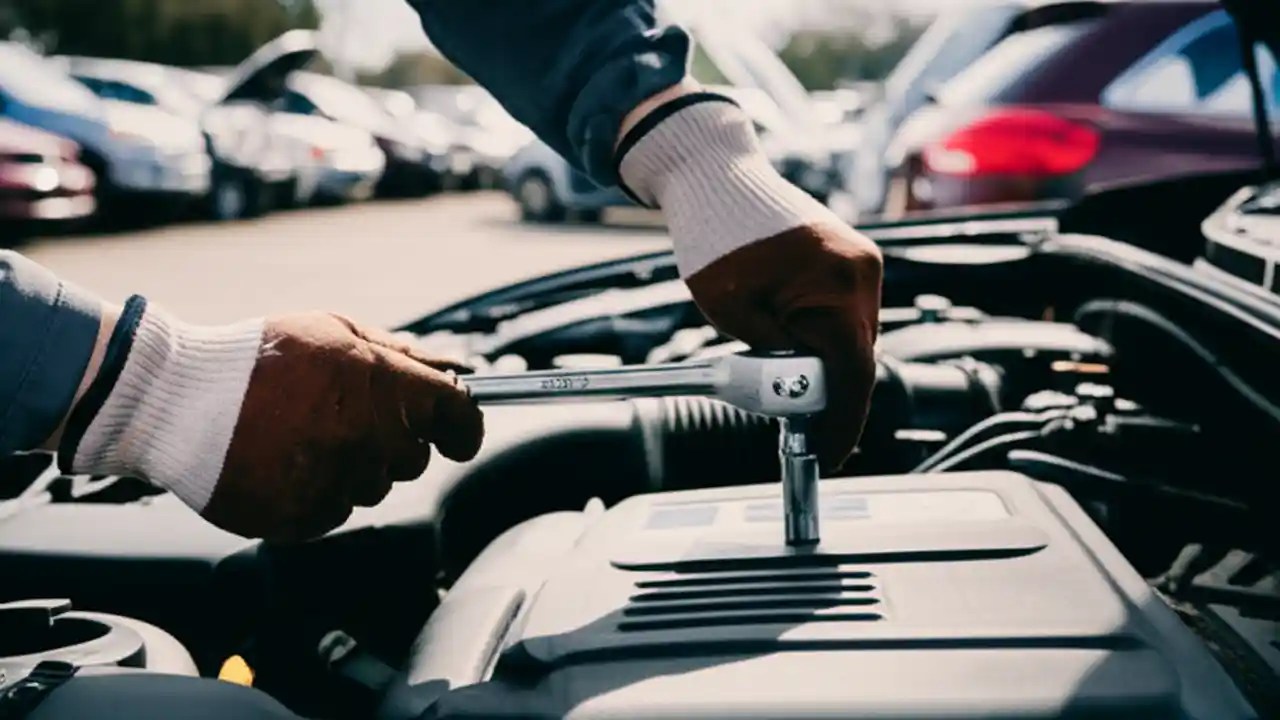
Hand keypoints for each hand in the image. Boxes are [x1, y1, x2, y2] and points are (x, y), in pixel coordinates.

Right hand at [60, 305, 483, 540]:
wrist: (177, 398)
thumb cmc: (259, 357)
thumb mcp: (336, 331)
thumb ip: (402, 354)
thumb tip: (453, 370)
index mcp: (383, 387)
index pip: (458, 419)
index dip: (464, 427)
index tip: (458, 433)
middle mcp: (367, 440)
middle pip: (414, 458)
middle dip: (392, 439)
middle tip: (343, 416)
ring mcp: (335, 483)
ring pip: (374, 488)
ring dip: (353, 466)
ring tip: (302, 435)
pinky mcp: (303, 520)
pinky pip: (335, 513)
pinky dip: (318, 493)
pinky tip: (286, 463)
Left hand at [685, 226, 881, 470]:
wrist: (716, 175)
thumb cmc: (716, 238)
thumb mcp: (734, 315)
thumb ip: (773, 358)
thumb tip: (796, 393)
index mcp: (837, 287)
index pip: (853, 374)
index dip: (842, 422)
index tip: (829, 452)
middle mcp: (861, 272)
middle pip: (857, 357)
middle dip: (828, 393)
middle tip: (799, 426)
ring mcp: (861, 260)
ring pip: (853, 336)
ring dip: (825, 360)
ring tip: (784, 377)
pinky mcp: (851, 255)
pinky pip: (847, 310)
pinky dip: (825, 333)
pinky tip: (795, 343)